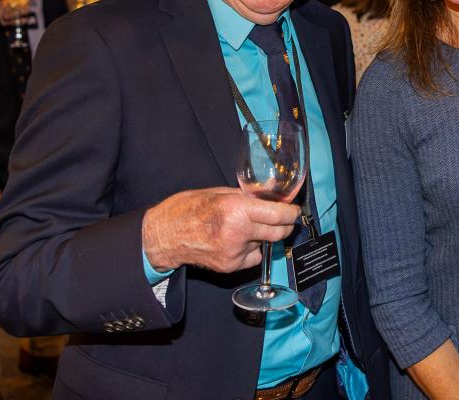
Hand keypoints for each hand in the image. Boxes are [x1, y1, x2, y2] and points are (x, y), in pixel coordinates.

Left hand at [0, 0, 25, 23]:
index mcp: (2, 0)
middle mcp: (4, 7)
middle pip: (17, 6)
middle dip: (24, 5)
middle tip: (28, 4)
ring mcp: (3, 15)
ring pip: (15, 14)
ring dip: (22, 12)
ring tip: (27, 10)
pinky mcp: (2, 22)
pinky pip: (11, 23)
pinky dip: (18, 22)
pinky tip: (24, 20)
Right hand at [141, 187, 298, 272]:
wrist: (164, 235)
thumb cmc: (188, 208)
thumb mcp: (220, 192)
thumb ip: (248, 196)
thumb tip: (272, 195)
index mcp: (237, 210)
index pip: (279, 215)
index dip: (291, 212)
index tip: (294, 210)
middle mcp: (238, 232)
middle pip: (279, 233)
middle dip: (284, 225)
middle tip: (282, 218)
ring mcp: (234, 252)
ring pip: (265, 245)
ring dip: (262, 237)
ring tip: (242, 228)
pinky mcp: (230, 266)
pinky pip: (253, 258)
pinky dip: (250, 250)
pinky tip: (235, 242)